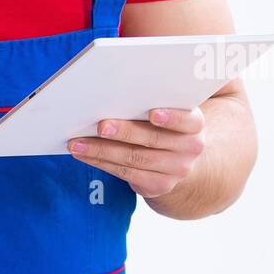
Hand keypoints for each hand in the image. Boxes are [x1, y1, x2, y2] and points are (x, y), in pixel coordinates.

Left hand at [67, 106, 205, 197]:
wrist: (179, 160)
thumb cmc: (166, 125)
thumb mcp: (172, 110)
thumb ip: (157, 99)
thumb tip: (118, 88)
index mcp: (195, 125)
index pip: (188, 120)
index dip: (172, 117)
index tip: (153, 113)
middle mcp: (190, 149)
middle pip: (153, 139)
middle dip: (124, 132)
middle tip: (100, 125)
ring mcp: (175, 170)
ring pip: (134, 158)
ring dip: (102, 150)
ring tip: (78, 143)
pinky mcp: (158, 186)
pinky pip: (125, 173)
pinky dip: (101, 162)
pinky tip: (84, 154)